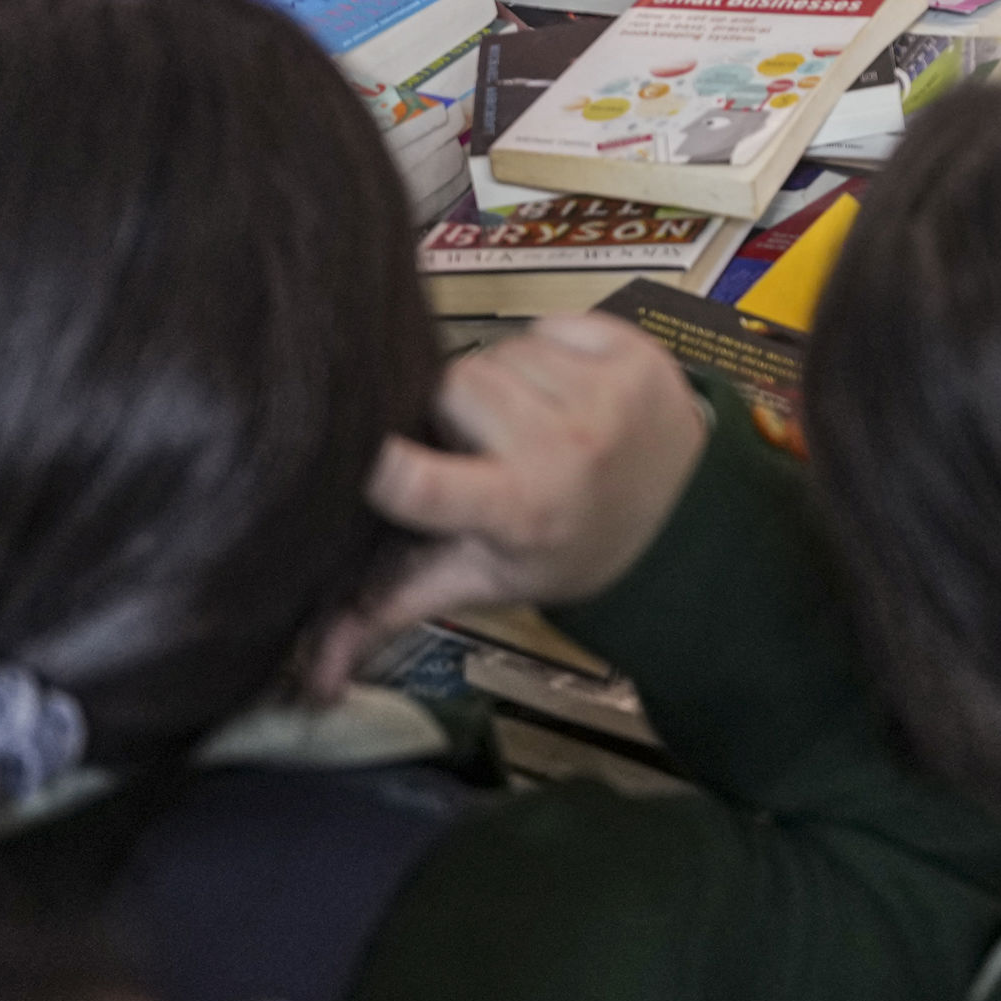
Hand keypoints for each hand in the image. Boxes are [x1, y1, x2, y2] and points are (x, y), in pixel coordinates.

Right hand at [346, 315, 710, 640]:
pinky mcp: (635, 348)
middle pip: (454, 386)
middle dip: (448, 409)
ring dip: (498, 379)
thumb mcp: (487, 580)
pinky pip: (549, 325)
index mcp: (520, 510)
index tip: (367, 453)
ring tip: (520, 419)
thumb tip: (315, 674)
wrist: (684, 516)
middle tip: (470, 440)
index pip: (419, 478)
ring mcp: (605, 391)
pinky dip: (543, 350)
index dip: (381, 461)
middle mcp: (564, 446)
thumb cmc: (571, 547)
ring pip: (500, 352)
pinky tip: (559, 389)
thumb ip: (394, 606)